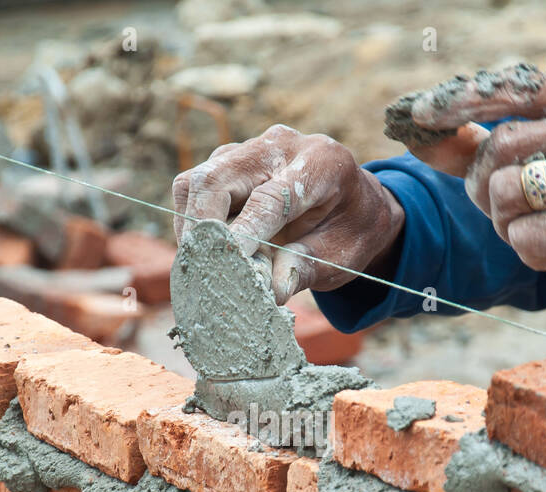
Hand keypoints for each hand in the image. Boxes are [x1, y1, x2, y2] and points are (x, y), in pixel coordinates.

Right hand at [172, 124, 404, 303]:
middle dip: (202, 227)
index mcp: (322, 163)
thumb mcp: (340, 255)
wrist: (354, 207)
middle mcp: (281, 146)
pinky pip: (193, 189)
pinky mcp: (228, 163)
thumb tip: (270, 291)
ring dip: (191, 227)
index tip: (231, 264)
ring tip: (200, 264)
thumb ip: (306, 267)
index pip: (271, 197)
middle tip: (201, 269)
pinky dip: (191, 223)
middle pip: (218, 178)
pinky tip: (204, 252)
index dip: (246, 232)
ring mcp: (250, 151)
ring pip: (197, 181)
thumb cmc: (349, 232)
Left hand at [406, 68, 545, 348]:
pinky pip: (525, 236)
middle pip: (498, 146)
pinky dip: (533, 256)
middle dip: (489, 194)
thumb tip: (421, 130)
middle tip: (524, 218)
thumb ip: (483, 149)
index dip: (462, 102)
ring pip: (505, 193)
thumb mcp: (538, 176)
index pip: (515, 89)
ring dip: (511, 228)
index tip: (416, 115)